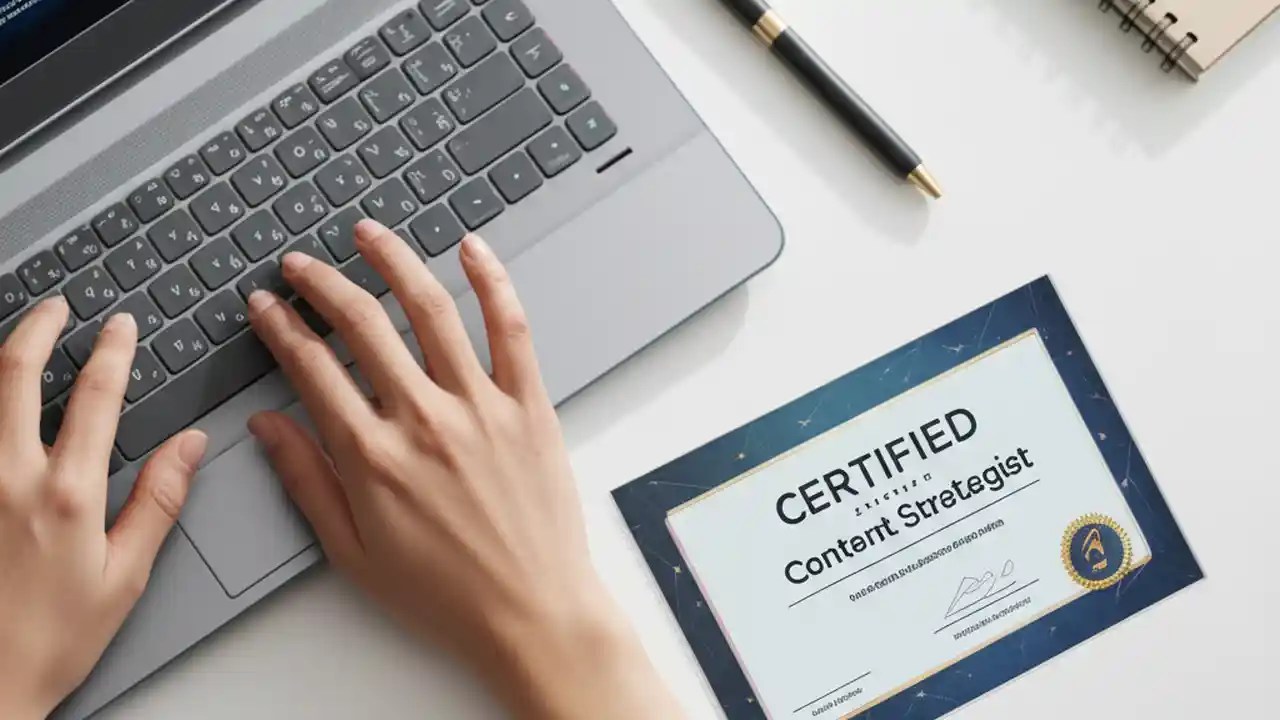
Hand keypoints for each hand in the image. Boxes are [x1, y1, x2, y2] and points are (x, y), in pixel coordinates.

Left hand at [0, 301, 206, 719]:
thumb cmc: (53, 638)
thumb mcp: (126, 574)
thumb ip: (159, 500)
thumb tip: (189, 445)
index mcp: (67, 493)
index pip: (95, 396)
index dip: (111, 351)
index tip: (119, 326)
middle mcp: (9, 478)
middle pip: (16, 374)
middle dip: (39, 328)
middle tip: (57, 308)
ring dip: (3, 355)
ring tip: (22, 335)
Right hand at [246, 221, 681, 719]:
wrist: (531, 613)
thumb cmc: (445, 592)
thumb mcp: (352, 551)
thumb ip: (306, 481)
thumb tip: (265, 427)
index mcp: (372, 456)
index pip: (311, 368)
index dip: (281, 327)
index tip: (266, 306)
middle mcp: (423, 420)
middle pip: (361, 325)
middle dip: (321, 283)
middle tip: (300, 264)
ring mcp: (480, 407)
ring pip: (430, 311)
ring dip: (393, 262)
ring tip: (368, 234)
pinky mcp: (529, 407)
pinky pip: (511, 330)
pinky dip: (493, 282)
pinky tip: (472, 249)